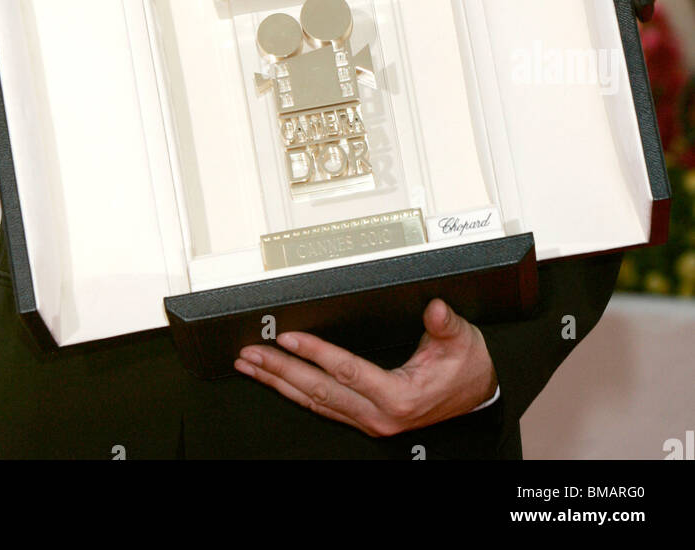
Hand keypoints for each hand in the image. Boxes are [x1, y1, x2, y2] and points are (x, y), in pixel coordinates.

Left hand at [234, 298, 497, 436]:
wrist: (476, 399)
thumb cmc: (466, 370)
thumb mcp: (462, 342)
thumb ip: (445, 325)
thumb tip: (435, 308)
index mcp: (399, 395)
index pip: (347, 371)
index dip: (315, 353)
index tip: (288, 339)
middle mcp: (379, 414)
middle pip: (320, 390)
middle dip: (281, 370)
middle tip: (252, 354)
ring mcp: (370, 421)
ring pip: (314, 402)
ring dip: (280, 382)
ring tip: (252, 367)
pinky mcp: (365, 419)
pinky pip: (323, 407)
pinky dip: (295, 392)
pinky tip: (278, 382)